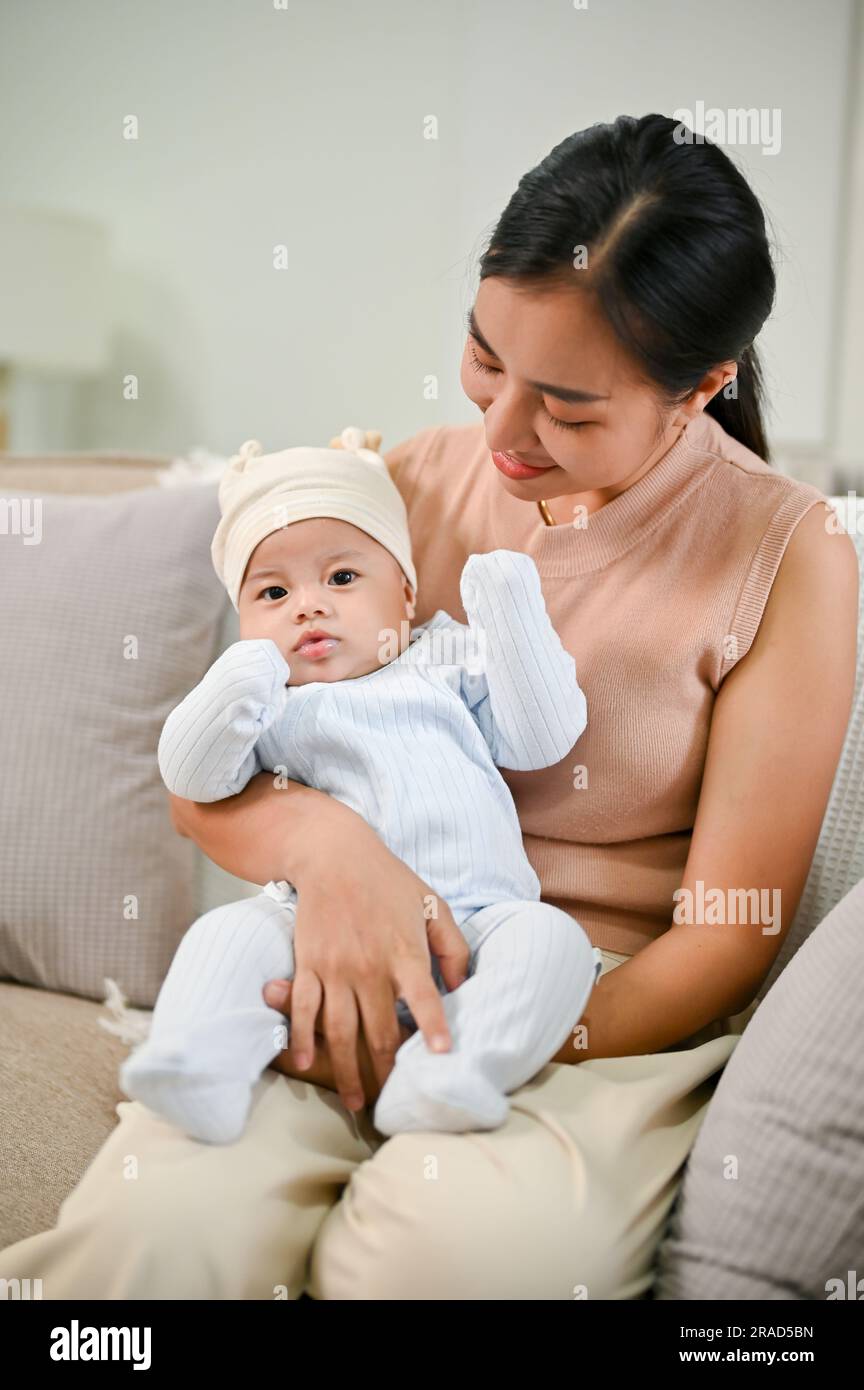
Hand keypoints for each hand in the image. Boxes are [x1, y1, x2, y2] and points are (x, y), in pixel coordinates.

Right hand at [263, 807, 469, 1113]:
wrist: (335, 855)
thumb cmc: (390, 881)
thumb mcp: (433, 905)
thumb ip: (452, 947)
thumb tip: (462, 986)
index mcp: (405, 952)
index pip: (423, 997)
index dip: (433, 1028)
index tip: (442, 1057)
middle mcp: (370, 966)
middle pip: (379, 1030)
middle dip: (387, 1071)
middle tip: (395, 1101)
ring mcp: (335, 968)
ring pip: (340, 1031)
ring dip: (347, 1069)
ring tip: (355, 1100)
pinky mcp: (309, 964)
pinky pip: (303, 1009)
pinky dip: (302, 1038)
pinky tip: (305, 1064)